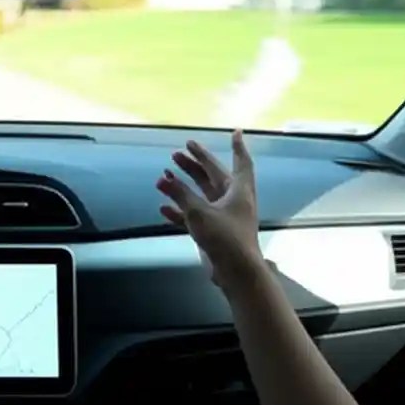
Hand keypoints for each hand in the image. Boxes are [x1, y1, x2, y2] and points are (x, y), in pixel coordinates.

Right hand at [155, 130, 263, 291]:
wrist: (236, 272)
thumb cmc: (224, 237)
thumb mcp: (200, 212)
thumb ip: (180, 194)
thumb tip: (164, 178)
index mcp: (239, 190)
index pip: (240, 162)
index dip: (237, 147)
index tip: (236, 132)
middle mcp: (233, 200)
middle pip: (214, 175)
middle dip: (197, 163)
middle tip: (179, 151)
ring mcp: (223, 216)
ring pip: (202, 194)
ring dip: (184, 185)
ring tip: (166, 173)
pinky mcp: (214, 232)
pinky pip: (194, 216)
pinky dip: (180, 210)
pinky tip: (164, 208)